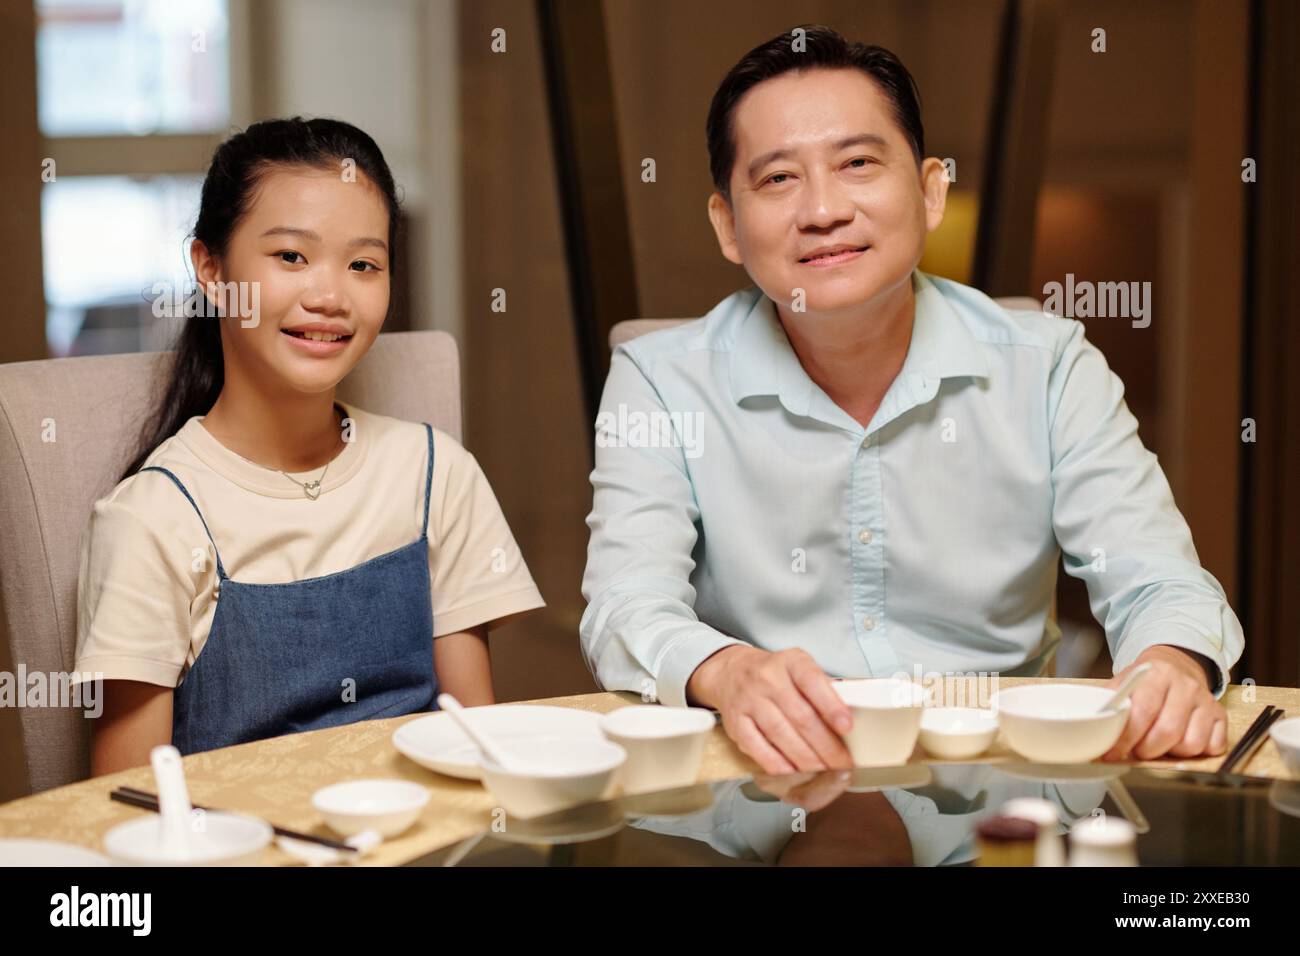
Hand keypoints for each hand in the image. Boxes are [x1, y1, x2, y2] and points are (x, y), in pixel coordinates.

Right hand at [686, 645, 853, 773]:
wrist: (732, 672)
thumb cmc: (776, 675)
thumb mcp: (801, 668)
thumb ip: (823, 690)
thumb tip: (849, 722)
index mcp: (791, 662)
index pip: (813, 681)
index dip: (831, 706)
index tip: (847, 727)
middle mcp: (768, 678)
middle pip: (801, 716)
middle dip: (825, 744)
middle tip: (842, 762)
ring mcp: (748, 700)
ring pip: (780, 733)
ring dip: (805, 757)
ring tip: (823, 769)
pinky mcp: (735, 722)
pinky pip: (756, 747)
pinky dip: (776, 762)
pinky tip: (792, 770)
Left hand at [1101, 644, 1227, 760]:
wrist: (1176, 663)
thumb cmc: (1147, 680)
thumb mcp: (1124, 681)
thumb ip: (1112, 702)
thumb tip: (1098, 726)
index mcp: (1156, 674)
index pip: (1143, 711)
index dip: (1126, 738)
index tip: (1113, 753)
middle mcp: (1185, 686)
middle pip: (1168, 731)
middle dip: (1146, 750)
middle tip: (1136, 751)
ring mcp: (1205, 700)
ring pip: (1191, 744)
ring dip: (1171, 753)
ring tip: (1159, 744)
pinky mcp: (1220, 714)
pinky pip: (1214, 746)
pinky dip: (1197, 752)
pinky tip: (1182, 741)